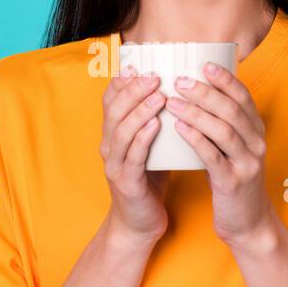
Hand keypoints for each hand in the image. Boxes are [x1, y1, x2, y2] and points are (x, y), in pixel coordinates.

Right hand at [100, 64, 170, 241]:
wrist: (140, 224)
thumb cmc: (150, 182)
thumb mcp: (150, 147)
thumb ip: (155, 122)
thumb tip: (178, 90)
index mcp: (113, 135)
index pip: (110, 100)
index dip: (122, 81)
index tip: (139, 62)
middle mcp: (109, 147)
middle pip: (114, 111)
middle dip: (133, 90)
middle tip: (154, 75)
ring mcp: (115, 165)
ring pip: (121, 131)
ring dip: (140, 110)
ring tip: (158, 94)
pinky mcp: (127, 183)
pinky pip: (133, 157)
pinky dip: (143, 139)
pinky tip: (156, 125)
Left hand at [166, 61, 274, 247]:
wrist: (247, 222)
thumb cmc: (232, 179)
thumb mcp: (232, 149)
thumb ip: (220, 124)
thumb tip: (195, 94)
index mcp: (256, 131)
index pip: (244, 97)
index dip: (225, 79)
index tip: (204, 64)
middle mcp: (256, 144)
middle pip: (232, 110)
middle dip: (206, 92)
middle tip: (179, 80)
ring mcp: (247, 163)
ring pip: (223, 130)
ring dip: (196, 113)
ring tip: (172, 101)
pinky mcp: (233, 183)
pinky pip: (213, 157)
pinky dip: (196, 139)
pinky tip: (179, 128)